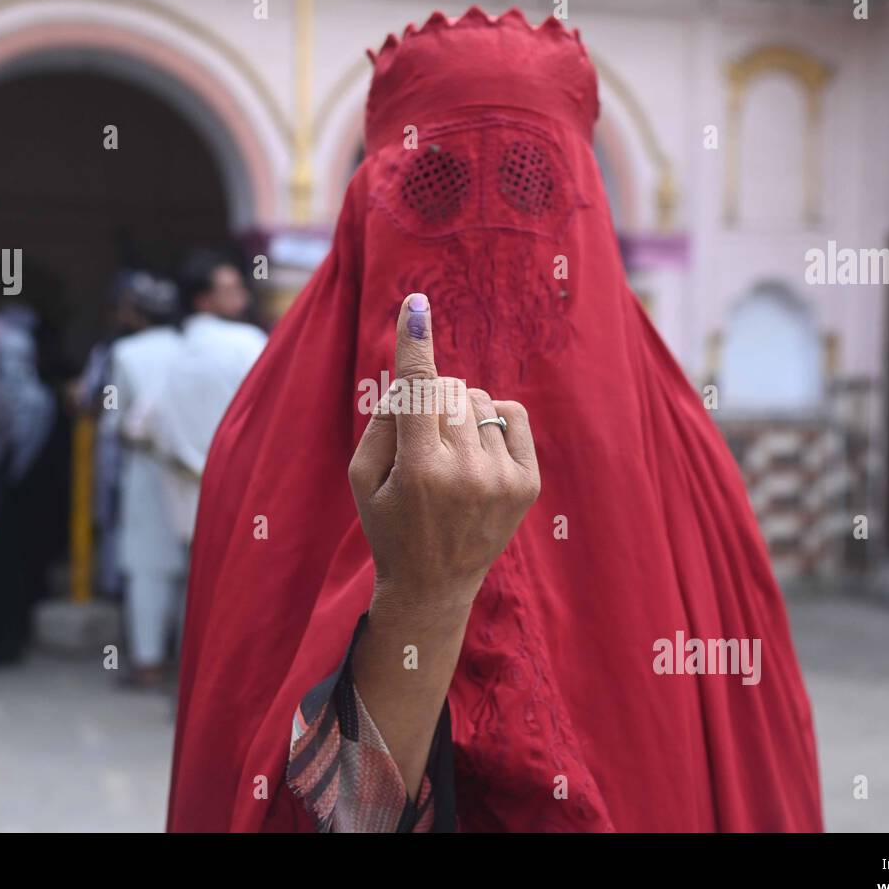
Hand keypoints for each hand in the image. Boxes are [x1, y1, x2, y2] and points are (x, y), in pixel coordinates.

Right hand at [348, 292, 540, 619]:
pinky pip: (512, 414)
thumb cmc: (389, 524)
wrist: (433, 584)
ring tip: (449, 454)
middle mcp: (463, 471)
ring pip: (479, 401)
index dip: (414, 343)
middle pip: (450, 390)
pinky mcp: (526, 483)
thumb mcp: (362, 477)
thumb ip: (383, 420)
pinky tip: (478, 449)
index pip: (416, 390)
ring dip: (461, 413)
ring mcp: (500, 478)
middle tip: (423, 440)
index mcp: (417, 469)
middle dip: (432, 401)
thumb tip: (413, 373)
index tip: (415, 304)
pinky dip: (493, 419)